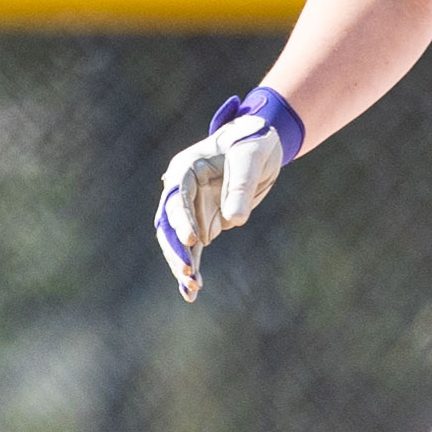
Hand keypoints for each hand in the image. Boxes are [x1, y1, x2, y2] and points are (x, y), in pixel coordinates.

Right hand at [153, 87, 304, 302]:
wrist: (261, 143)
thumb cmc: (254, 141)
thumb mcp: (252, 156)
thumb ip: (241, 185)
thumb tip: (235, 220)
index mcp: (186, 168)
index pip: (177, 197)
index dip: (181, 218)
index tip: (192, 239)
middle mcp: (182, 190)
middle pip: (170, 224)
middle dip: (176, 249)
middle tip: (187, 271)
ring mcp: (192, 208)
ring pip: (179, 241)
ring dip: (182, 264)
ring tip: (191, 288)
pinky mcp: (204, 221)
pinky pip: (194, 248)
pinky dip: (193, 267)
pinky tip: (192, 291)